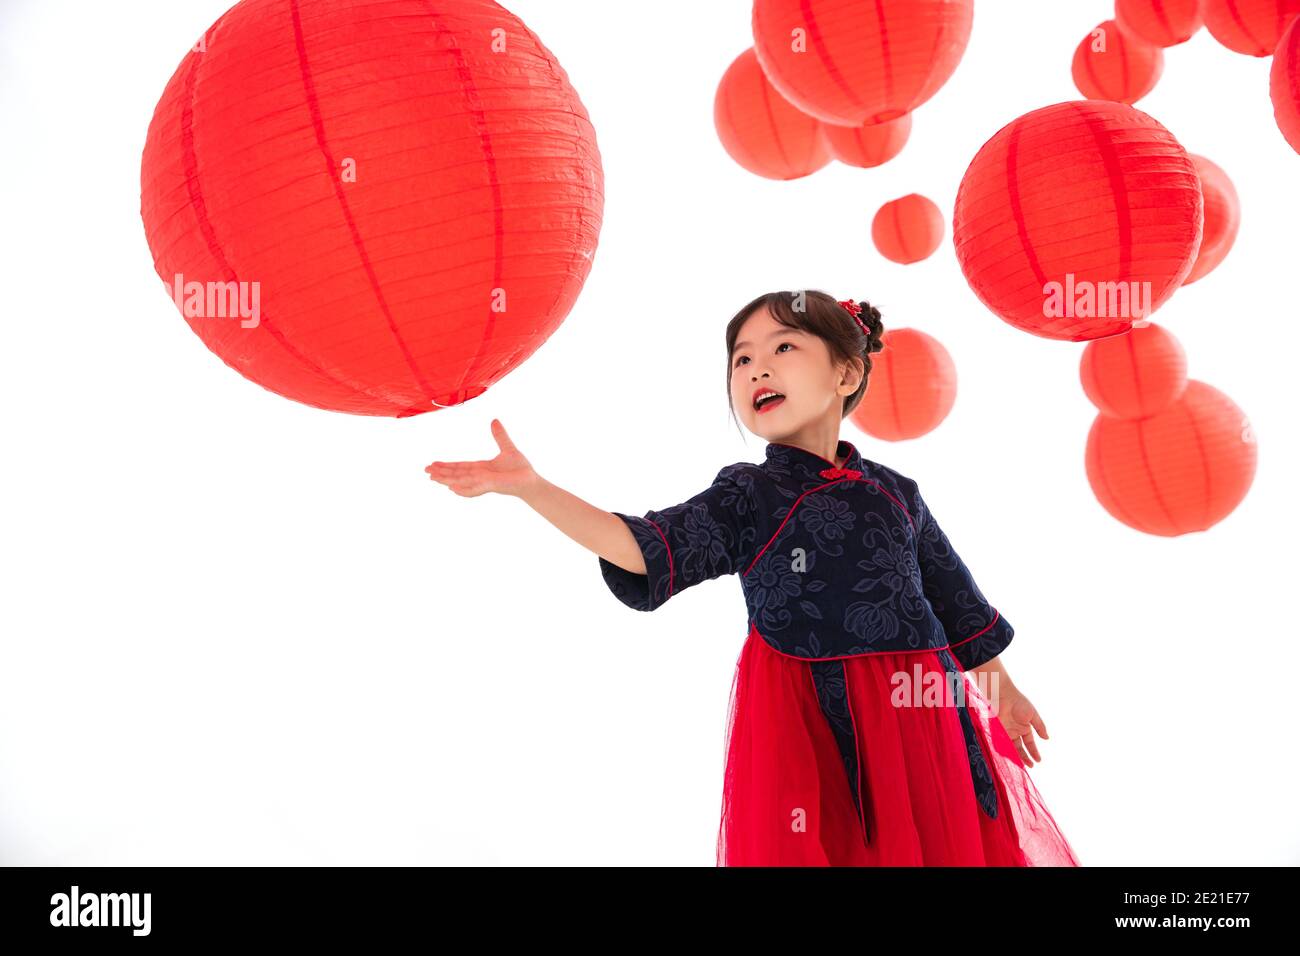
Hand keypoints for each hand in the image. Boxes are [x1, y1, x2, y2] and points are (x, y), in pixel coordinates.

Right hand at [425, 419, 539, 497]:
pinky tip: (452, 488)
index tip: (433, 464)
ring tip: (433, 478)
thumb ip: (500, 436)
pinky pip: (474, 488)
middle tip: (426, 471)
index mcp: (481, 468)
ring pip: (461, 481)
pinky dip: (463, 489)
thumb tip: (494, 420)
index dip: (447, 466)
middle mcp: (480, 477)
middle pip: (457, 474)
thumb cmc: (520, 469)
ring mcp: (484, 482)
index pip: (460, 467)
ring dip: (447, 480)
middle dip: (441, 473)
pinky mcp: (492, 486)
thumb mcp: (508, 448)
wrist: (531, 481)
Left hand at [991, 684, 1049, 767]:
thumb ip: (1040, 727)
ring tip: (1022, 765)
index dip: (1033, 752)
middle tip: (1031, 766)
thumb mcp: (1033, 715)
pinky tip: (1012, 758)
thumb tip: (1047, 738)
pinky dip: (1006, 751)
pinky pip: (1001, 744)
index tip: (1038, 760)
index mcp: (1024, 728)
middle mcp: (1014, 732)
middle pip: (1020, 748)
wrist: (1003, 695)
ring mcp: (1005, 732)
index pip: (1029, 743)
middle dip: (1025, 757)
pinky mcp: (997, 732)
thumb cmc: (1019, 702)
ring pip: (1011, 748)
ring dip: (1016, 757)